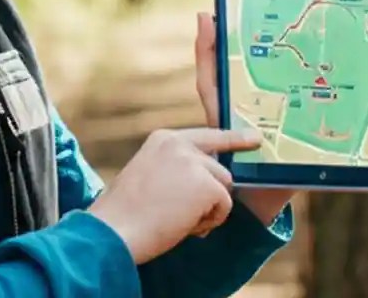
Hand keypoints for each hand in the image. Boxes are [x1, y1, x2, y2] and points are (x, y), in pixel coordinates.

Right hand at [87, 127, 261, 263]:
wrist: (114, 230)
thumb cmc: (124, 213)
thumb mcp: (146, 175)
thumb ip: (172, 168)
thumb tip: (201, 182)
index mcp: (162, 139)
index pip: (206, 136)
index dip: (232, 140)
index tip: (253, 139)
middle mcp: (179, 144)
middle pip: (219, 169)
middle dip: (210, 194)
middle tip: (186, 215)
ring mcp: (194, 162)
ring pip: (224, 188)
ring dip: (207, 210)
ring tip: (177, 219)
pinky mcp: (207, 184)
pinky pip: (225, 206)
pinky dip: (210, 221)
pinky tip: (184, 225)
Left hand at [192, 12, 367, 222]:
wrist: (242, 181)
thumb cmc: (229, 130)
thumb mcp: (217, 89)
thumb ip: (210, 54)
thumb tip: (208, 13)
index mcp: (304, 68)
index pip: (338, 42)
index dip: (363, 26)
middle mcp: (328, 87)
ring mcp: (342, 115)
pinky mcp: (351, 145)